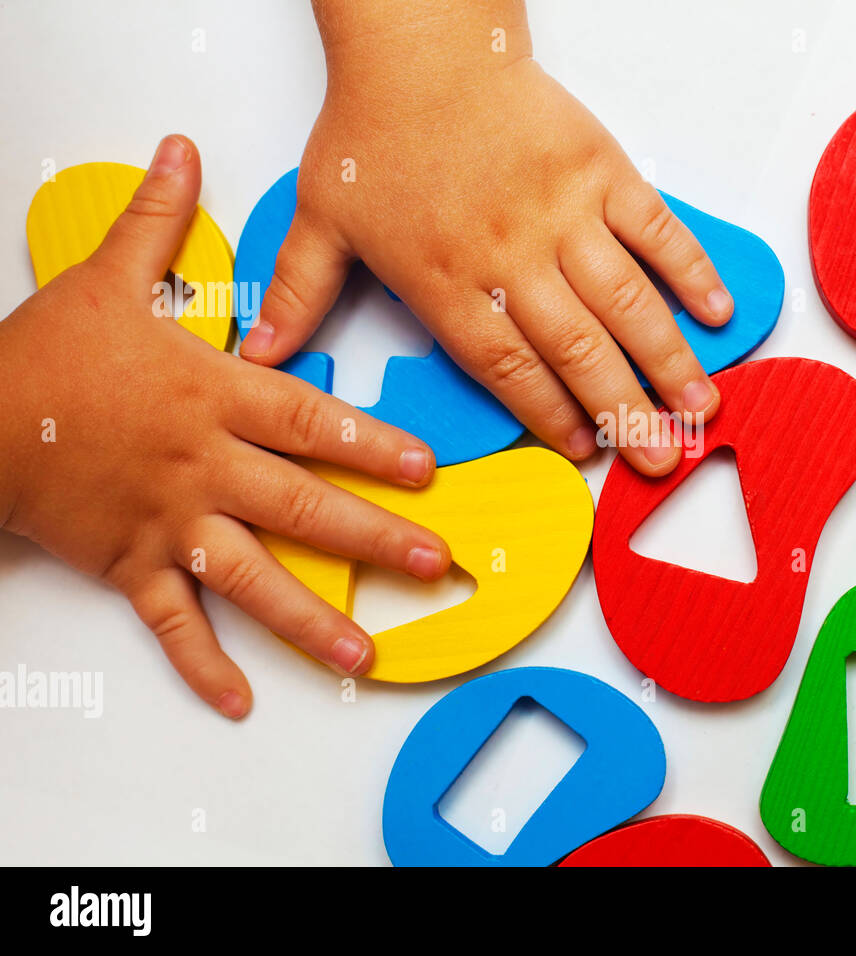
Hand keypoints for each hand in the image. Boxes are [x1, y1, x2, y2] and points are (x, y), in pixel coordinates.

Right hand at [0, 136, 449, 718]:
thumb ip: (159, 219)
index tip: (428, 470)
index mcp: (211, 397)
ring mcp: (167, 521)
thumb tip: (182, 152)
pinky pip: (171, 622)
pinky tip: (241, 699)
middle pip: (301, 505)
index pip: (309, 421)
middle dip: (373, 535)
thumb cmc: (44, 356)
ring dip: (309, 617)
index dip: (372, 444)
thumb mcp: (104, 275)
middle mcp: (202, 465)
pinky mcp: (129, 562)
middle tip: (435, 564)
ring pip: (251, 575)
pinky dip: (204, 663)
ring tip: (364, 652)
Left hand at [241, 0, 733, 475]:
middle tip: (659, 459)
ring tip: (700, 409)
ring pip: (627, 301)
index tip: (584, 454)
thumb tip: (259, 356)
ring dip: (668, 360)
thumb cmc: (374, 128)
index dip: (551, 418)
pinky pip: (656, 228)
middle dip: (624, 413)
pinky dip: (690, 270)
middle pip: (578, 351)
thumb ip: (297, 292)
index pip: (508, 369)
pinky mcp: (600, 168)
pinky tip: (718, 314)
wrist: (419, 42)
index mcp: (445, 278)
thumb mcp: (320, 215)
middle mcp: (511, 255)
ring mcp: (564, 211)